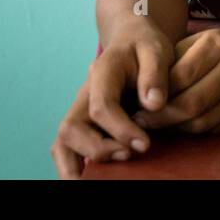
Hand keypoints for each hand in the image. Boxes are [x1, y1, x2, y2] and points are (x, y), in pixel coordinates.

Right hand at [50, 22, 174, 178]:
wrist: (131, 41)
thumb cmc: (145, 47)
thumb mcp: (157, 50)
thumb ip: (155, 74)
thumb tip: (153, 104)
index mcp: (102, 72)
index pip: (101, 106)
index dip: (120, 129)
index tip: (144, 144)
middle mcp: (84, 93)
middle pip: (72, 128)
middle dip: (97, 149)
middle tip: (128, 154)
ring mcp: (79, 109)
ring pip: (62, 141)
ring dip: (77, 163)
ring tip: (104, 178)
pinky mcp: (83, 122)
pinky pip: (67, 147)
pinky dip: (74, 165)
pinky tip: (92, 177)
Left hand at [131, 25, 219, 134]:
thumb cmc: (218, 49)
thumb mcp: (195, 43)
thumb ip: (172, 65)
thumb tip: (141, 98)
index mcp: (218, 44)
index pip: (179, 78)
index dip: (156, 96)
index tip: (139, 106)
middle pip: (191, 104)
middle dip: (162, 118)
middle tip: (143, 122)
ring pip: (203, 122)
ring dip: (177, 128)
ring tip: (161, 125)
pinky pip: (218, 129)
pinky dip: (198, 130)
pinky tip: (186, 124)